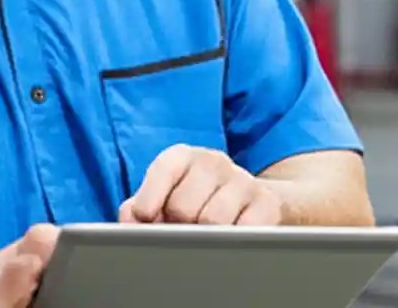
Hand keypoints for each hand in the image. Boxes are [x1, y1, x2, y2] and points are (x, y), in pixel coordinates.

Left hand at [119, 144, 283, 225]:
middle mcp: (213, 161)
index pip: (163, 172)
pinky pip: (245, 231)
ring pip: (213, 221)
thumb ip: (138, 207)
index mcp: (181, 156)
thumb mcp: (163, 196)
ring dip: (204, 237)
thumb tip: (129, 221)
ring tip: (203, 236)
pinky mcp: (268, 204)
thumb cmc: (195, 200)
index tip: (146, 219)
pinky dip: (232, 242)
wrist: (252, 200)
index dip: (149, 200)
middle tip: (181, 231)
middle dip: (177, 226)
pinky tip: (228, 239)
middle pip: (183, 206)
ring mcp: (243, 180)